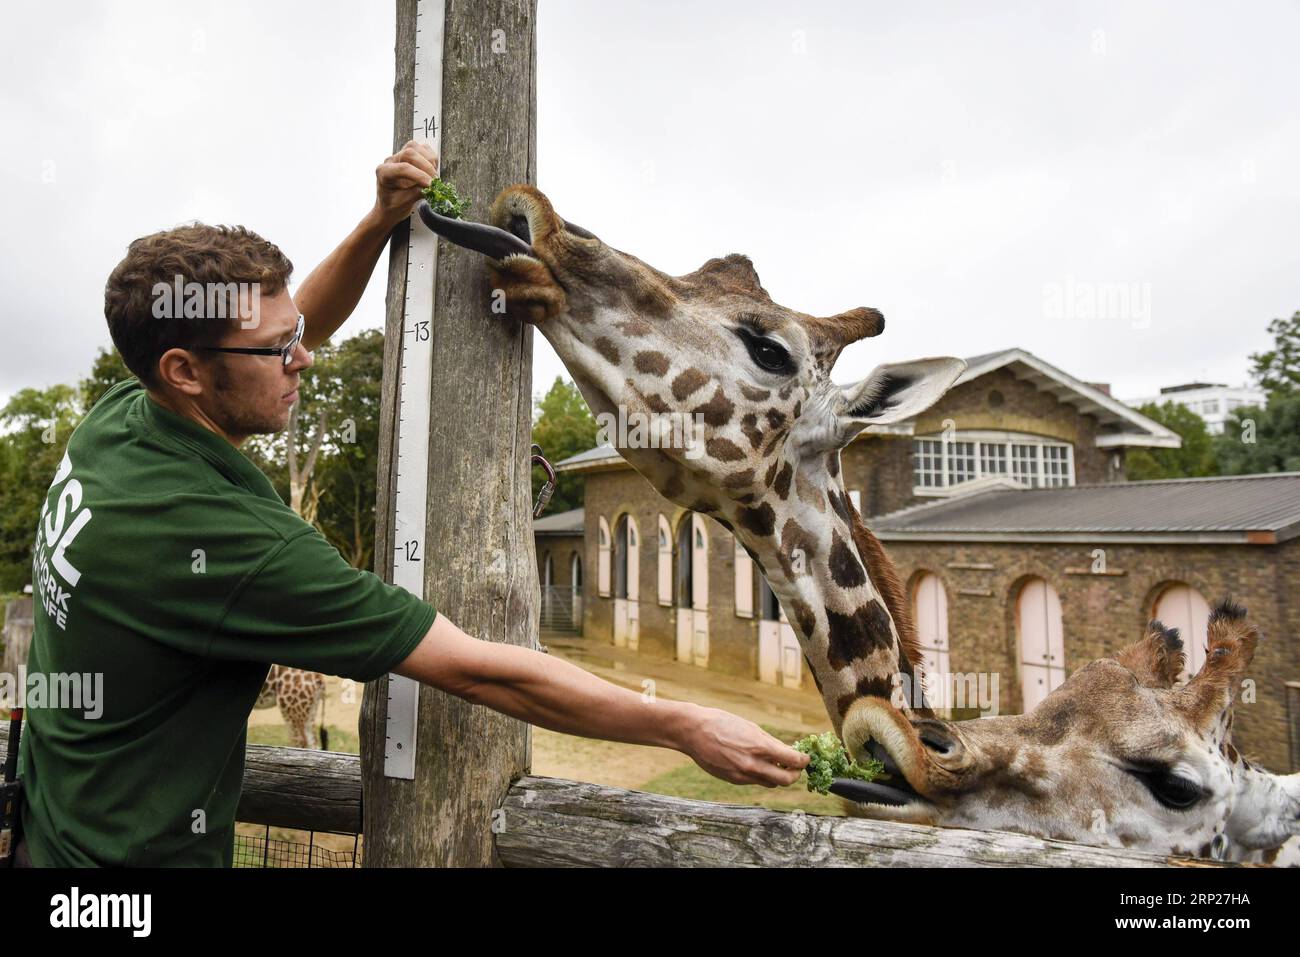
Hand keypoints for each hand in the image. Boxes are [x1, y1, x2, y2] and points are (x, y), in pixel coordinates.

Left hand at [373, 140, 439, 228]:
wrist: (390, 206)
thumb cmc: (393, 206)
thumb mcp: (404, 203)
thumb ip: (417, 193)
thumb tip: (432, 187)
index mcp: (383, 172)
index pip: (402, 168)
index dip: (419, 175)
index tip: (430, 185)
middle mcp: (390, 161)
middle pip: (410, 153)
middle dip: (426, 167)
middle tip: (434, 182)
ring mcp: (399, 156)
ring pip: (416, 147)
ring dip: (429, 162)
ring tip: (433, 177)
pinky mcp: (410, 155)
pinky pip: (423, 149)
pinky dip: (431, 159)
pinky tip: (431, 171)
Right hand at [681, 706, 809, 786]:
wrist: (693, 731)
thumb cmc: (721, 723)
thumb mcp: (750, 727)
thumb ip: (769, 742)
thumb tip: (787, 752)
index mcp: (759, 747)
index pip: (793, 761)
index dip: (803, 760)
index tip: (805, 758)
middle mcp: (752, 765)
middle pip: (786, 780)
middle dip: (795, 774)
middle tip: (795, 767)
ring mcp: (742, 775)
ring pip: (770, 783)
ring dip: (777, 776)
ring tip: (775, 764)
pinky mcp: (733, 780)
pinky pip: (754, 781)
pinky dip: (760, 775)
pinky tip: (755, 764)